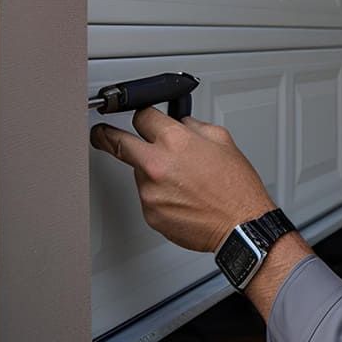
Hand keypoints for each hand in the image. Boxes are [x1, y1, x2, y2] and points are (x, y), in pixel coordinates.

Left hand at [91, 109, 272, 252]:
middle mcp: (156, 165)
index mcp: (175, 141)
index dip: (143, 116)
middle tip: (100, 135)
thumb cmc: (236, 188)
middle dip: (105, 136)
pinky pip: (148, 198)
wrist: (241, 225)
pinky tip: (183, 199)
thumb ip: (195, 127)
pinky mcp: (150, 213)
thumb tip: (181, 123)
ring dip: (153, 174)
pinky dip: (161, 197)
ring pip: (139, 173)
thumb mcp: (222, 141)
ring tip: (184, 183)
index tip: (138, 119)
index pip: (142, 117)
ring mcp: (149, 191)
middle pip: (117, 143)